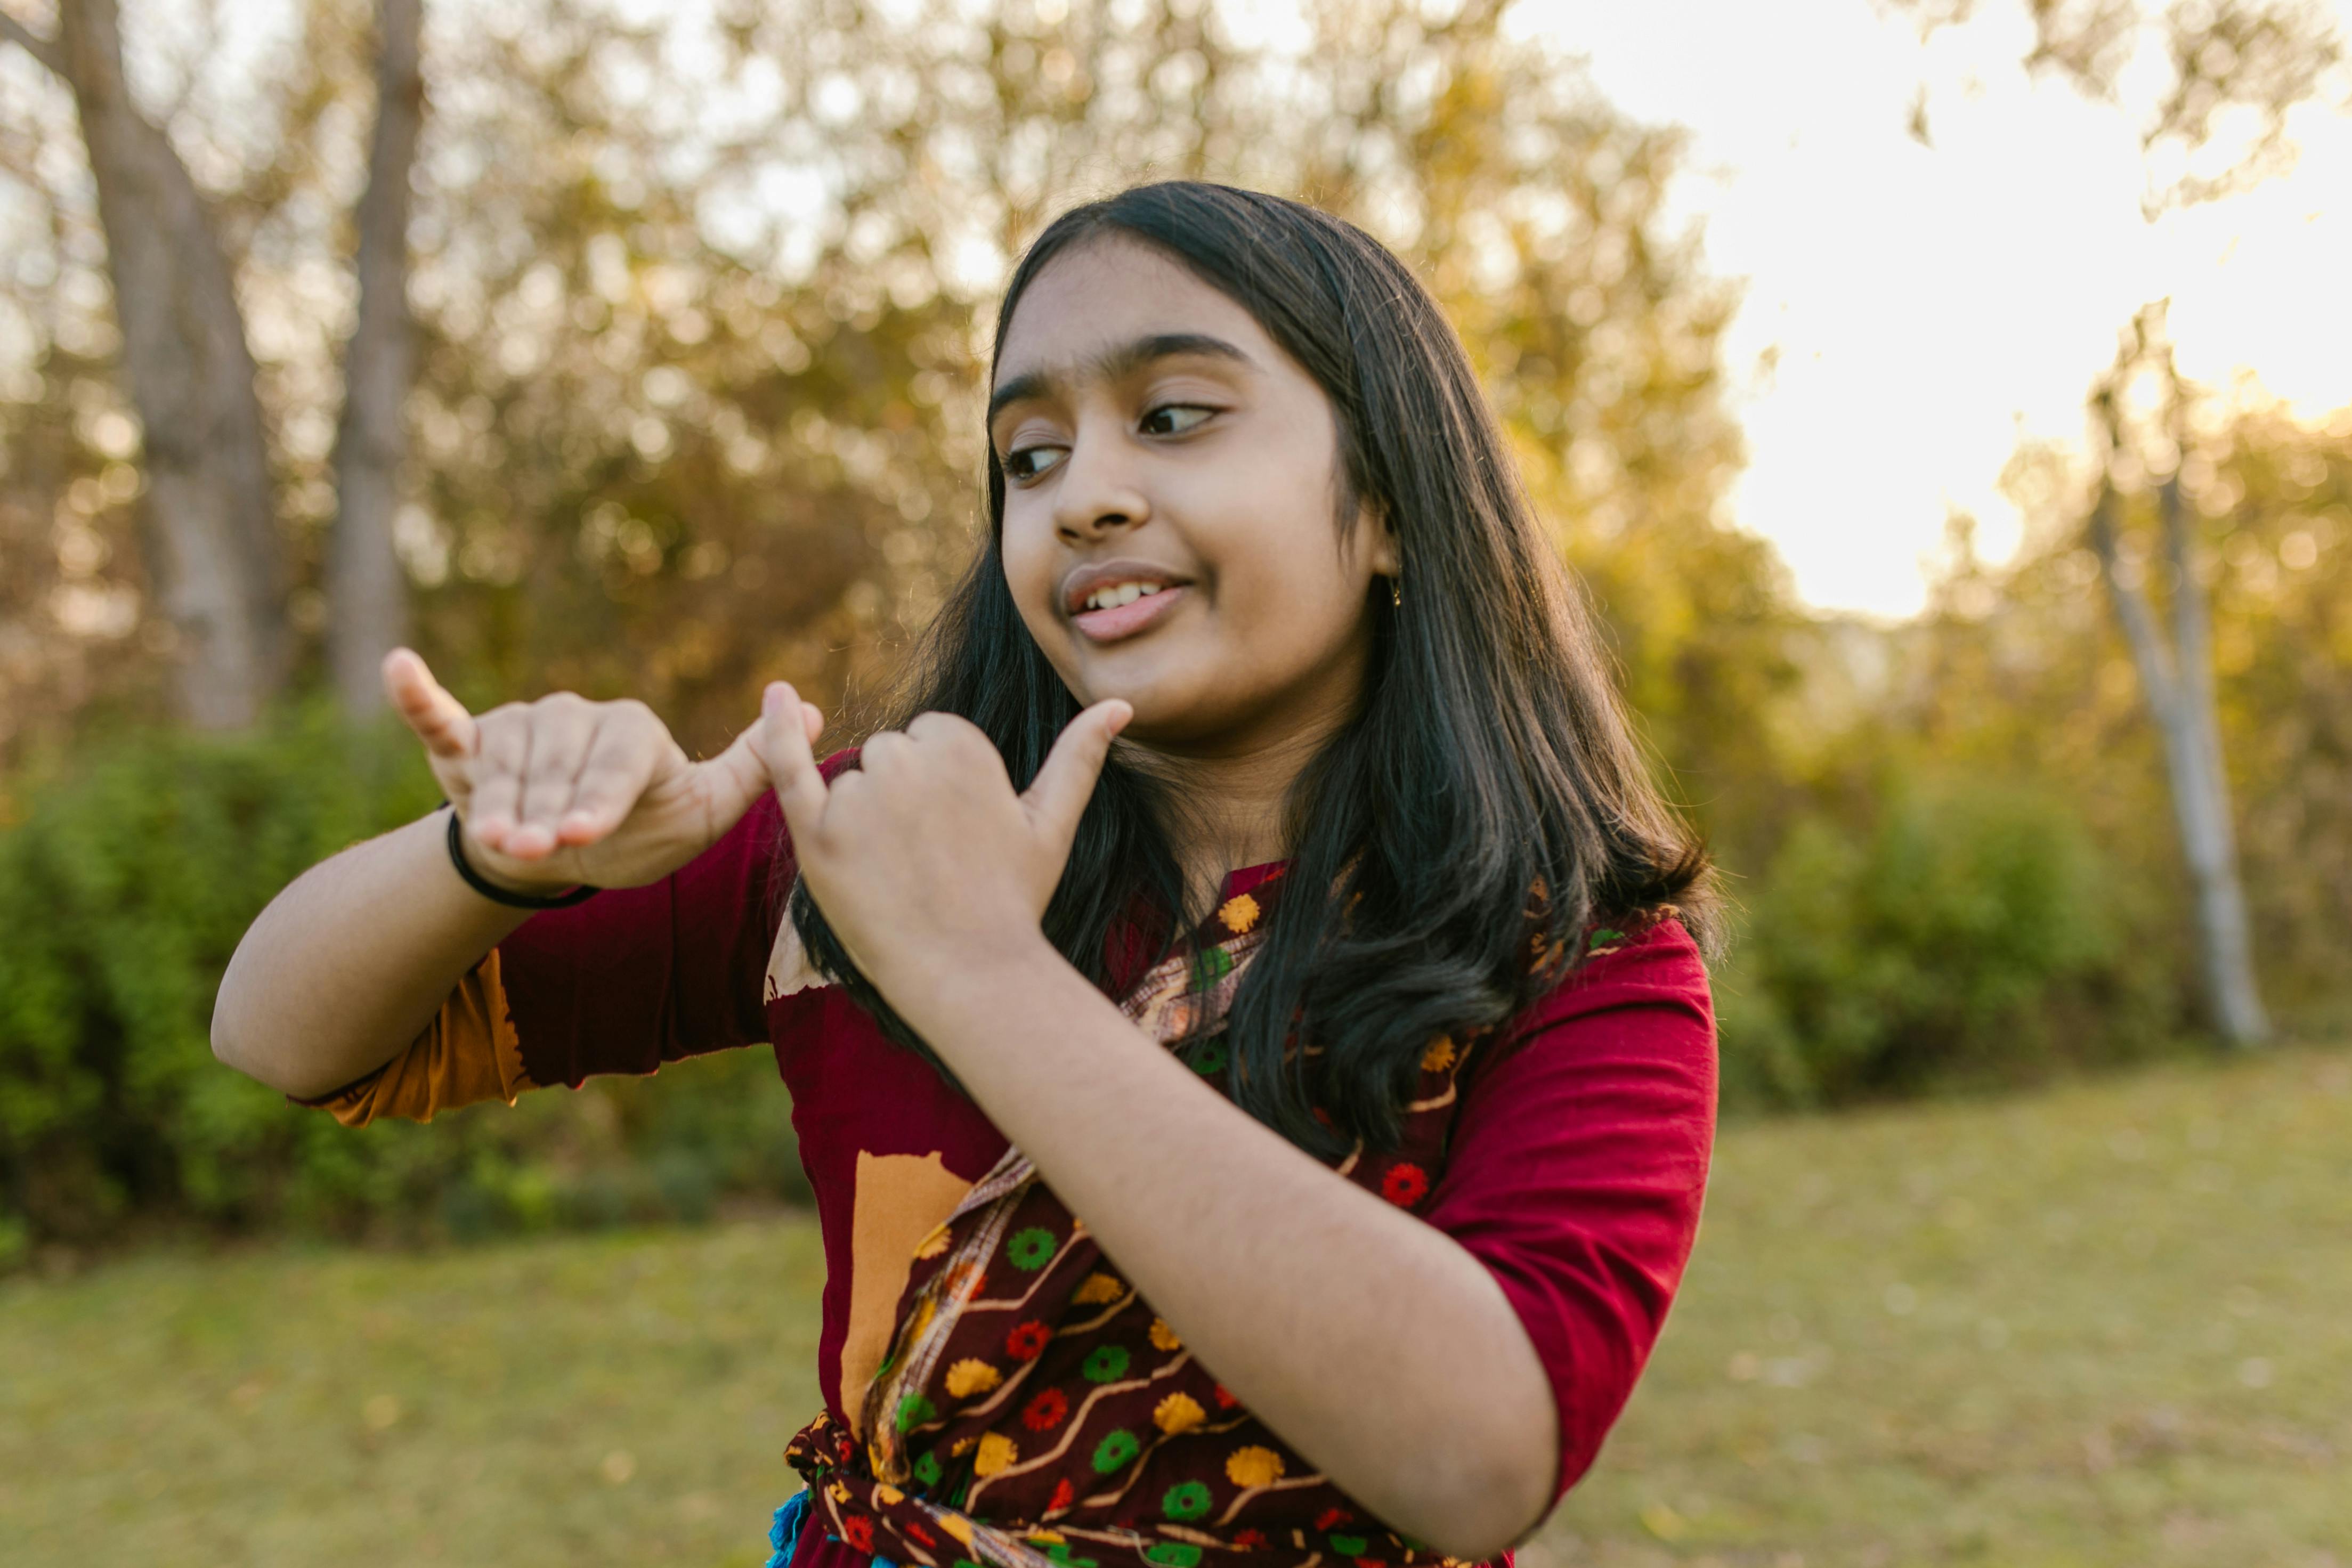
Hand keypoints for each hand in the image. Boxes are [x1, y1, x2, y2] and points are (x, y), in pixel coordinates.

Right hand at [384, 648, 824, 895]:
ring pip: (503, 767)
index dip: (597, 799)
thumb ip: (754, 767)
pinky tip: (397, 669)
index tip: (583, 833)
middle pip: (555, 771)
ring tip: (502, 842)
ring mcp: (519, 728)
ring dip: (498, 806)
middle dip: (546, 816)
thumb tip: (809, 709)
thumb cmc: (641, 834)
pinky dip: (417, 696)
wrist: (570, 855)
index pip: (614, 763)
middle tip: (538, 850)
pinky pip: (439, 716)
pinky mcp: (469, 743)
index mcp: (632, 732)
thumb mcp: (705, 810)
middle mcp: (574, 719)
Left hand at [753, 682, 1131, 988]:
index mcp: (963, 745)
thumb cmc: (1014, 899)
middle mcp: (908, 759)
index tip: (960, 834)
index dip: (942, 788)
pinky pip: (786, 769)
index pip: (930, 738)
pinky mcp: (817, 835)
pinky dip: (775, 731)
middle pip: (889, 755)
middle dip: (903, 798)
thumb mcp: (1052, 823)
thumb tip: (1121, 706)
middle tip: (932, 860)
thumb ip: (1079, 756)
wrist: (968, 973)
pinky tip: (773, 691)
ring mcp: (859, 796)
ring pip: (850, 780)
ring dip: (864, 816)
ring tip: (900, 873)